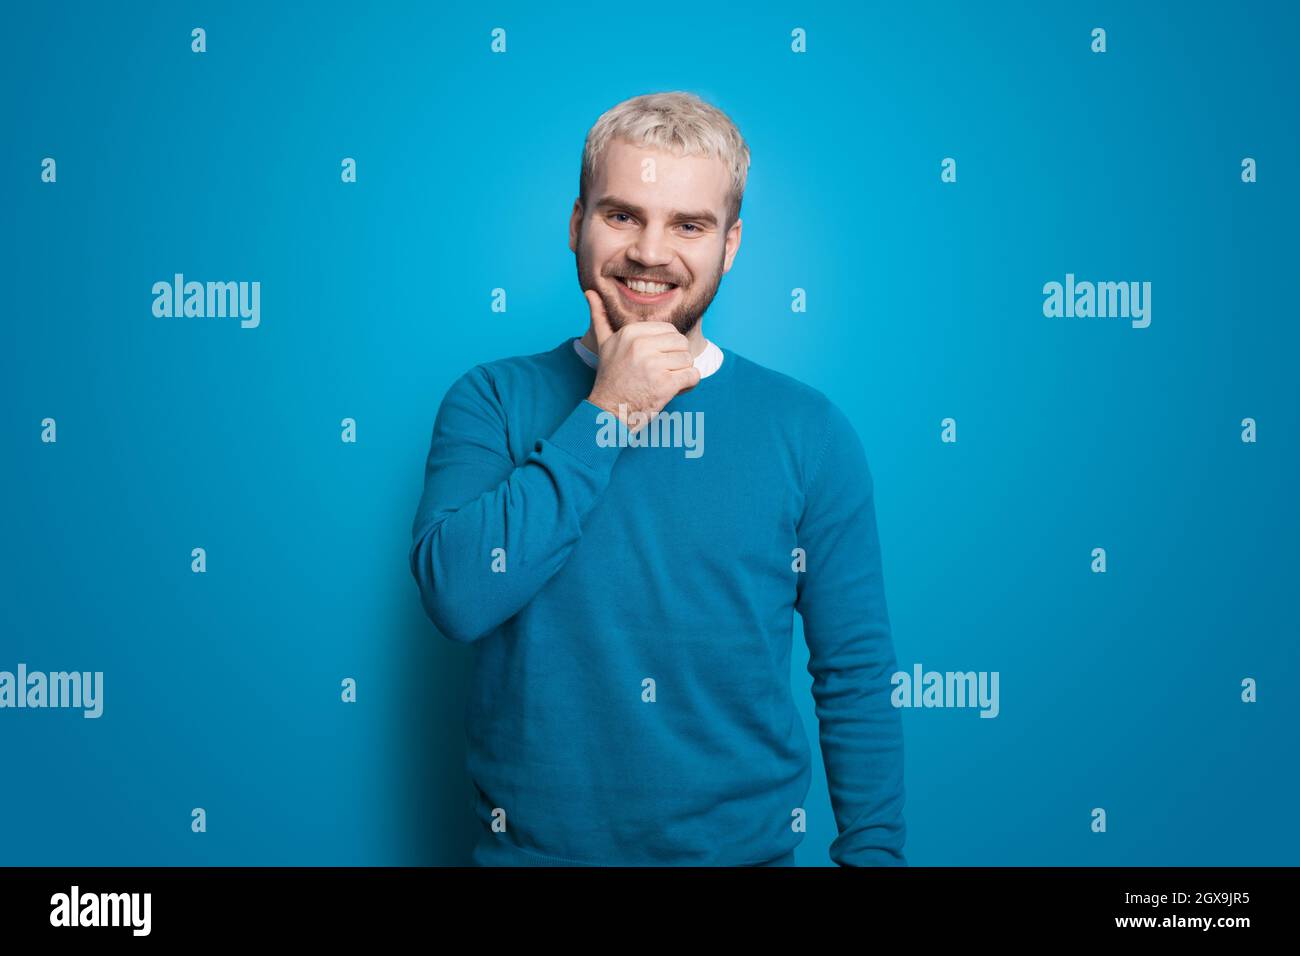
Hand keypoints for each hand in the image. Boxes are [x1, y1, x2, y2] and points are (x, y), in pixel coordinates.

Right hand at [584, 289, 700, 430]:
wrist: (609, 411)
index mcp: (631, 332)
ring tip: (664, 382)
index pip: (670, 330)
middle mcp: (642, 345)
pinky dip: (688, 385)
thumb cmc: (610, 378)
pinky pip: (693, 376)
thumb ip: (599, 316)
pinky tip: (673, 390)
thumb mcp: (604, 344)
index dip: (667, 347)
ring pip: (688, 360)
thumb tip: (589, 292)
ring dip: (682, 374)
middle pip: (681, 343)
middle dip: (676, 360)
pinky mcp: (665, 384)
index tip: (654, 361)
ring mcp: (654, 364)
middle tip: (660, 374)